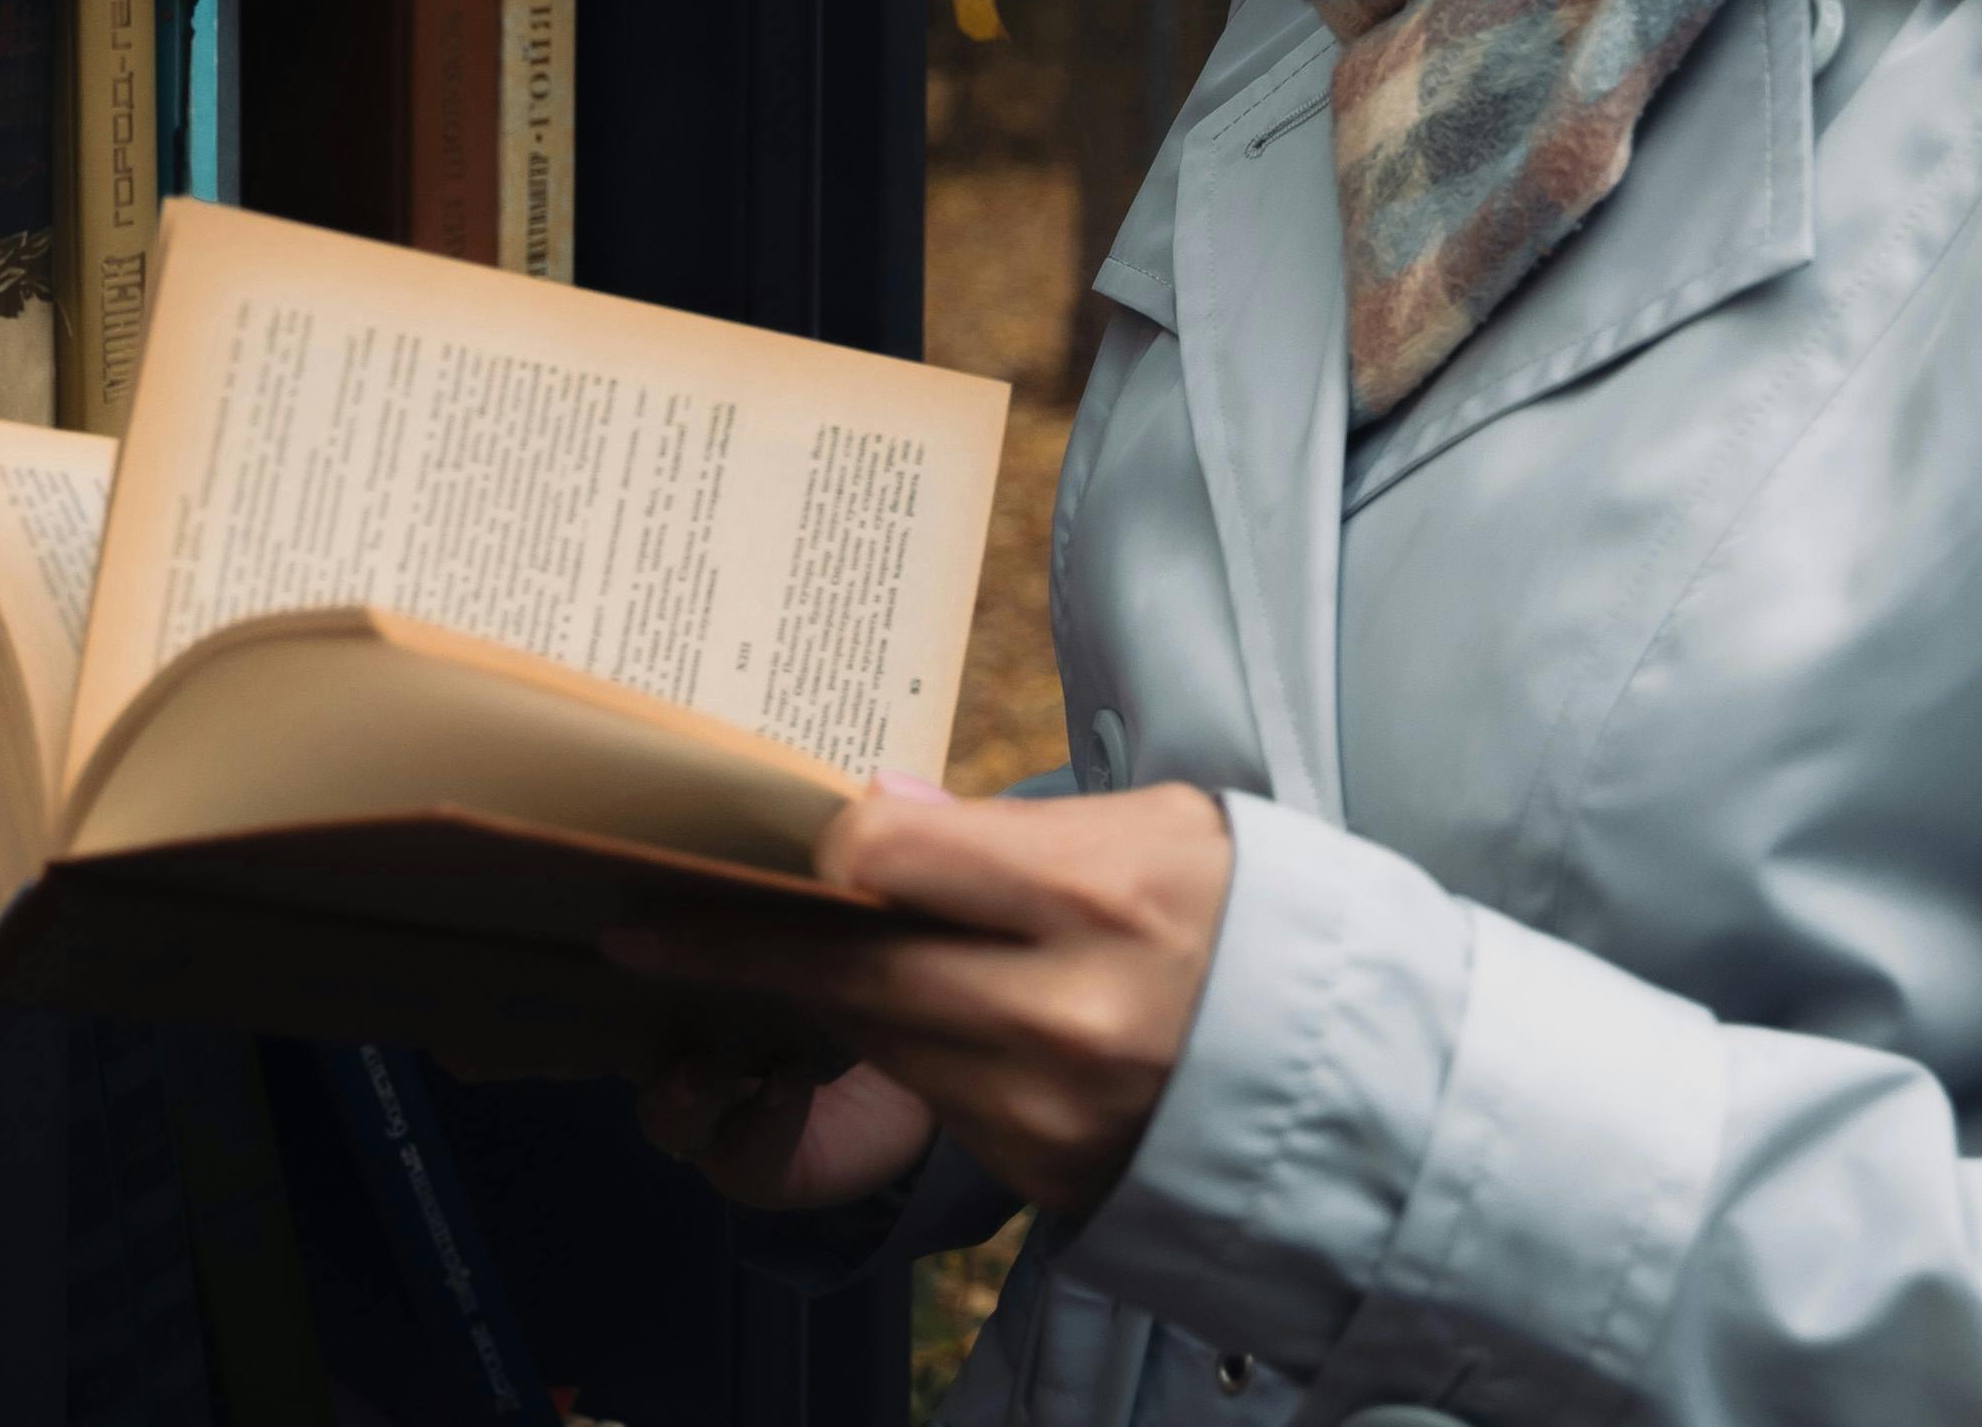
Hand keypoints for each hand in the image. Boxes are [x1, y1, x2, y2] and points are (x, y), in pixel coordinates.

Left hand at [611, 777, 1236, 1218]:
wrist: (1344, 1073)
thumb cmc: (1241, 915)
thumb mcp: (1160, 826)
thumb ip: (1008, 826)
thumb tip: (873, 810)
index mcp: (1103, 894)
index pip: (902, 860)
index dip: (809, 853)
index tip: (724, 849)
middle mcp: (1069, 1010)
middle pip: (861, 973)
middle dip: (737, 954)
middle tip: (637, 934)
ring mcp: (1054, 1106)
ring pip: (883, 1045)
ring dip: (809, 1007)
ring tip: (739, 967)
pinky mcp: (1047, 1172)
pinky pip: (937, 1100)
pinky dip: (894, 1060)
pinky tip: (862, 1027)